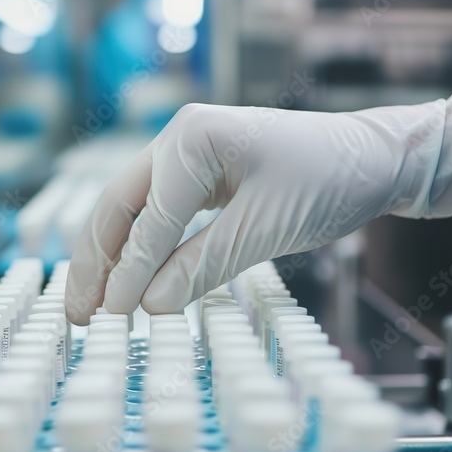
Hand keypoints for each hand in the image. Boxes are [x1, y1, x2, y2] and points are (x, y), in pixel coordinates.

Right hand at [65, 82, 451, 324]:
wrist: (376, 159)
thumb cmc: (329, 181)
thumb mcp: (265, 229)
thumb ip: (202, 265)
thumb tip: (148, 304)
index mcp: (192, 136)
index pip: (149, 214)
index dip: (128, 269)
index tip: (111, 315)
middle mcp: (180, 138)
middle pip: (119, 205)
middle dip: (96, 261)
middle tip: (76, 311)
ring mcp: (188, 155)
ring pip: (133, 210)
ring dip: (111, 256)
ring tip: (89, 304)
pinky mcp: (202, 175)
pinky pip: (160, 215)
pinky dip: (142, 248)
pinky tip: (128, 279)